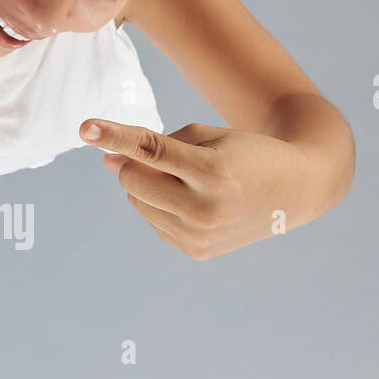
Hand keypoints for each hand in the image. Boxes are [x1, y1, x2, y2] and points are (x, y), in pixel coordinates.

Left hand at [79, 119, 311, 258]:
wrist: (294, 191)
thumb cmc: (246, 153)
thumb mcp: (209, 136)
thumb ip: (156, 143)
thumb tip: (108, 162)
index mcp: (212, 171)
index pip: (150, 150)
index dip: (115, 136)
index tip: (84, 127)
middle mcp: (204, 208)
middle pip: (132, 179)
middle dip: (135, 164)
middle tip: (165, 158)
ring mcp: (198, 235)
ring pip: (138, 201)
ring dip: (149, 185)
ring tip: (190, 181)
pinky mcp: (195, 251)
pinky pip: (153, 221)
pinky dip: (162, 206)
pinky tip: (193, 201)